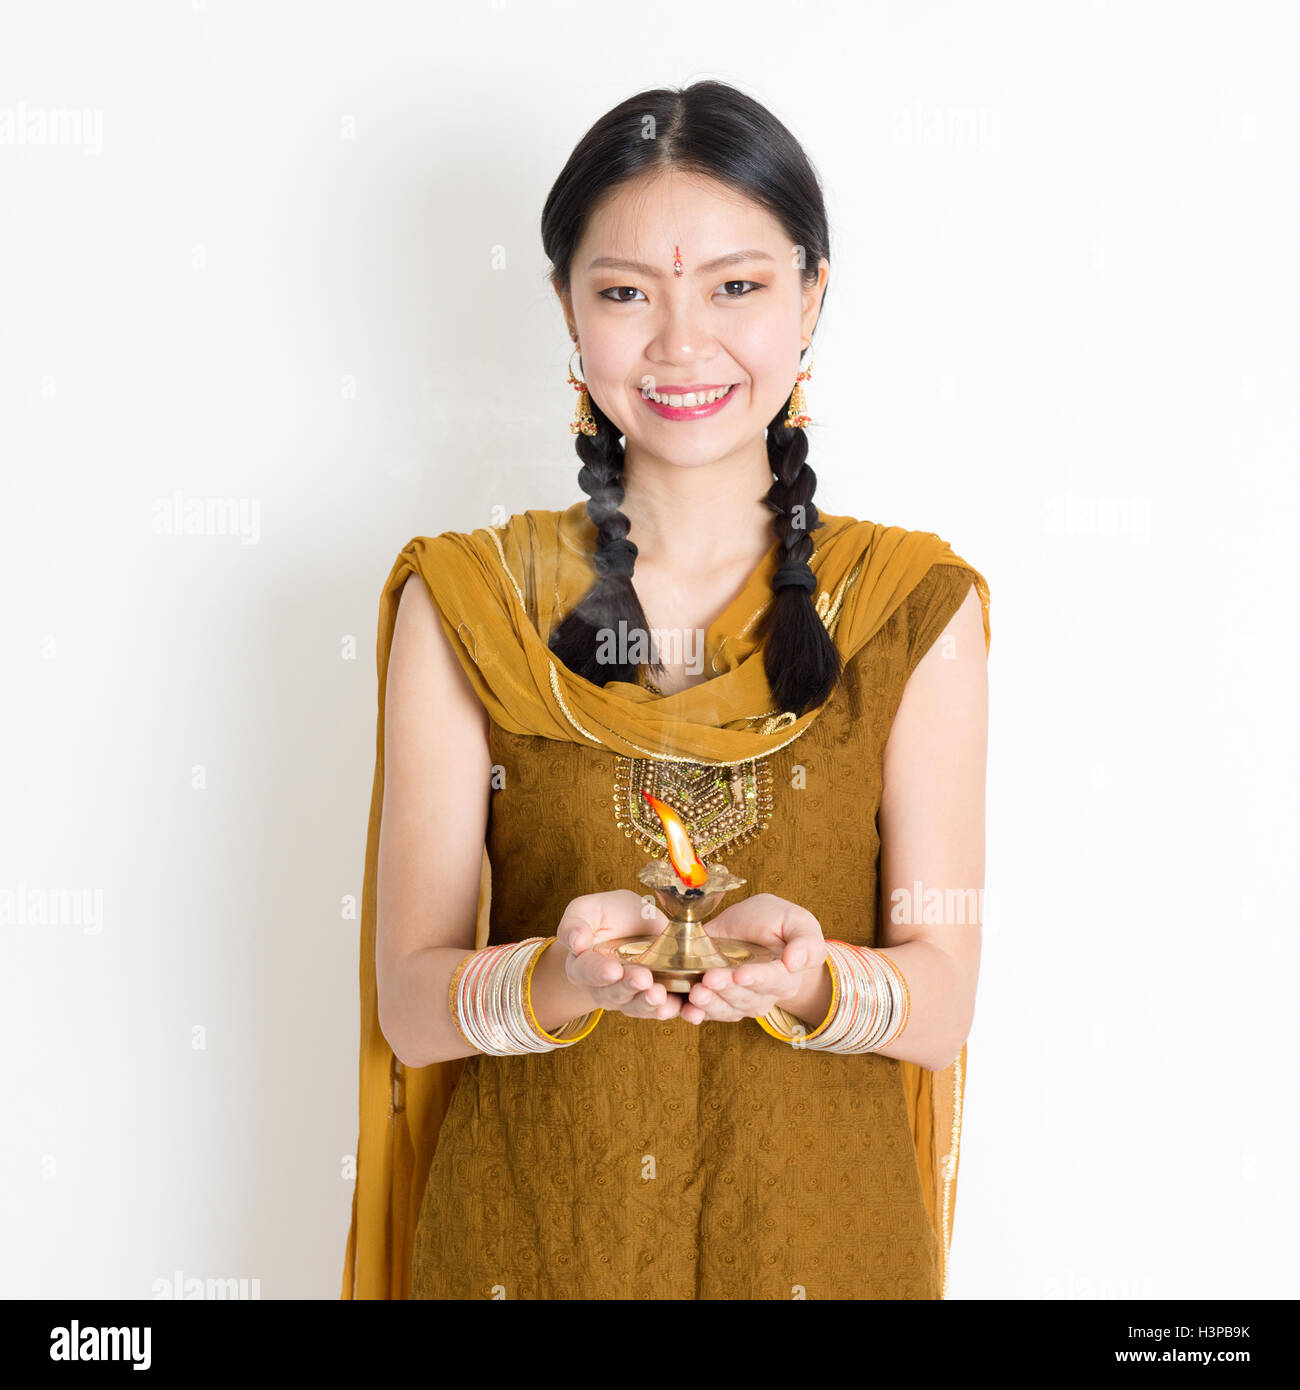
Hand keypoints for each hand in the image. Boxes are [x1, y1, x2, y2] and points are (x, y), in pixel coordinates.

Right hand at [556, 890, 682, 1021]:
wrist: (636, 924)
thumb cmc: (608, 915)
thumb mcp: (588, 909)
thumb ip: (576, 922)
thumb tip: (576, 941)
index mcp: (582, 965)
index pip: (586, 972)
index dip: (599, 972)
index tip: (613, 969)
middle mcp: (604, 987)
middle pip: (614, 993)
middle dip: (629, 987)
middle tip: (643, 979)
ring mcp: (630, 996)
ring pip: (637, 1006)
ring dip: (649, 1003)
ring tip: (660, 995)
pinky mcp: (655, 998)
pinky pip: (663, 1008)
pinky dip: (673, 1009)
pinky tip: (682, 1007)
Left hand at [677, 893, 828, 1025]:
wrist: (752, 925)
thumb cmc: (778, 922)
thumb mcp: (796, 921)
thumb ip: (806, 941)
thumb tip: (796, 961)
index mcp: (786, 976)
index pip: (774, 981)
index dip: (758, 979)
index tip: (741, 974)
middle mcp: (763, 994)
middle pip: (746, 998)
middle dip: (727, 989)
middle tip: (710, 978)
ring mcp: (738, 1000)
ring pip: (725, 1009)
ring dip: (710, 1003)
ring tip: (696, 992)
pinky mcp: (716, 999)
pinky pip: (706, 1012)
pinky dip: (694, 1012)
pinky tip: (685, 1010)